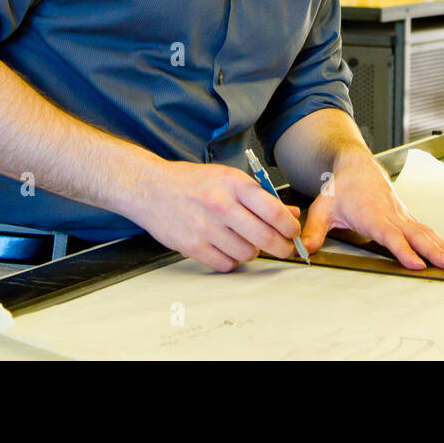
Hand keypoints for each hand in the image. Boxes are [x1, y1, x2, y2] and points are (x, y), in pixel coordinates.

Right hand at [135, 161, 302, 271]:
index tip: (293, 232)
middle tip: (284, 247)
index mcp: (233, 184)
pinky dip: (232, 261)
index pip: (273, 212)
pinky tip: (229, 249)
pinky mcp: (192, 246)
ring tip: (248, 243)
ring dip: (254, 252)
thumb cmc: (191, 182)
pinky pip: (225, 264)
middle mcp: (220, 205)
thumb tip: (290, 213)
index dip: (290, 227)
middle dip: (281, 247)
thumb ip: (260, 196)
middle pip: (264, 237)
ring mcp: (205, 227)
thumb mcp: (228, 178)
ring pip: (247, 254)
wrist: (150, 188)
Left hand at [301, 149, 443, 269]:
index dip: (403, 250)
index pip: (390, 234)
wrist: (356, 165)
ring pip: (425, 232)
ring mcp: (402, 215)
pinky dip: (443, 241)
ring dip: (442, 247)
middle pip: (415, 235)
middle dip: (433, 251)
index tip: (416, 263)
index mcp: (371, 214)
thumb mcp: (322, 208)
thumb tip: (304, 249)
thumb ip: (314, 230)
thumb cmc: (341, 187)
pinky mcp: (407, 216)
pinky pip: (427, 230)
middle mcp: (391, 214)